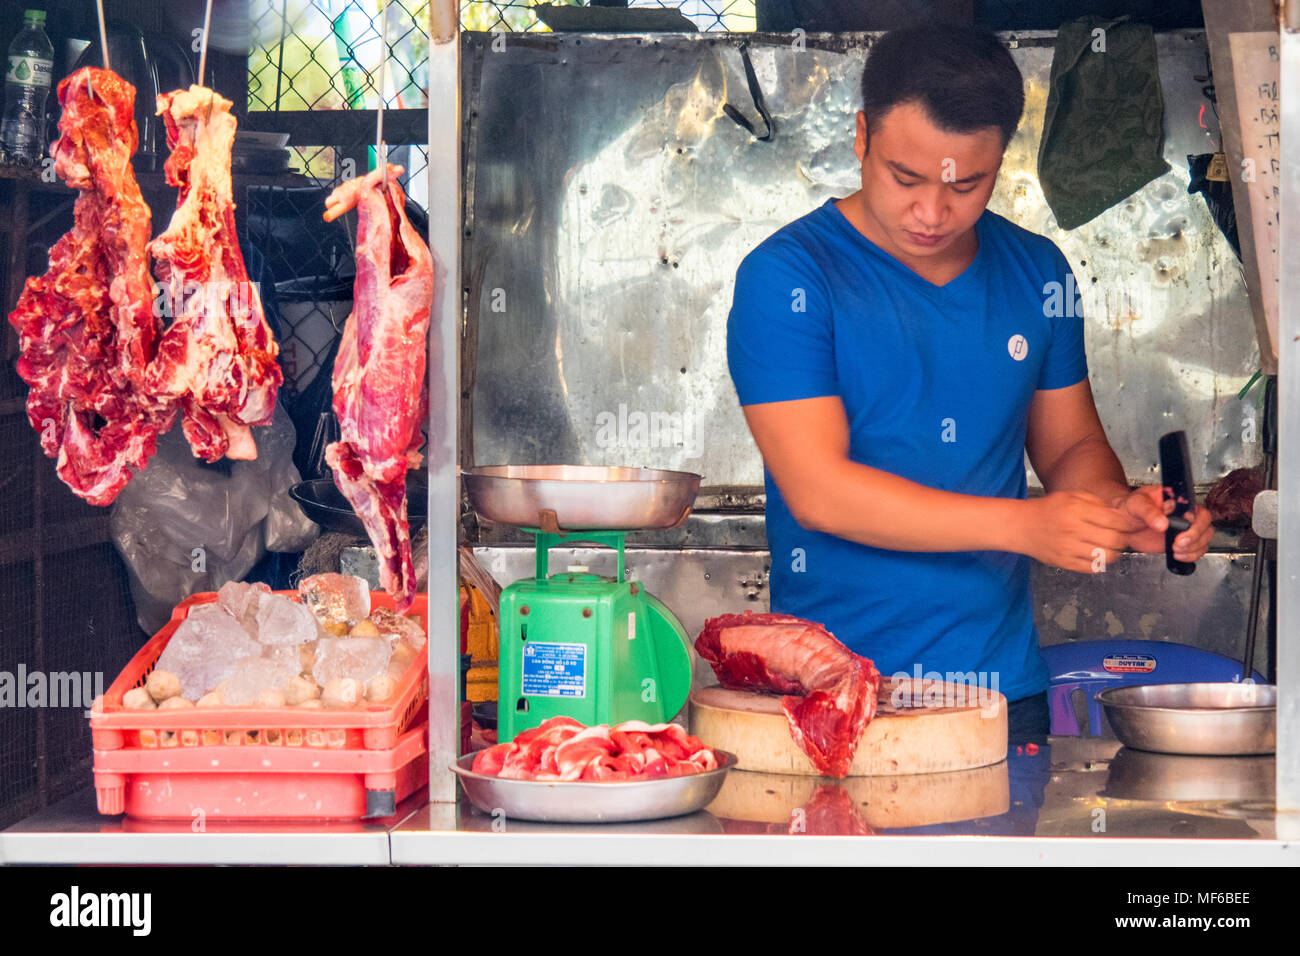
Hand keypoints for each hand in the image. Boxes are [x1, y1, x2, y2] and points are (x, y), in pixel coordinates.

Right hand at [1018, 491, 1134, 572]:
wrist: (1021, 526)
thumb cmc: (1048, 510)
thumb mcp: (1072, 496)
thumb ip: (1097, 503)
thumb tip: (1119, 516)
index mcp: (1076, 510)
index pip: (1115, 520)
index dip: (1127, 524)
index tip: (1128, 525)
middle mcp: (1072, 530)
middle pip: (1114, 540)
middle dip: (1122, 539)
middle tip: (1120, 536)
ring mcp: (1068, 549)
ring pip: (1106, 557)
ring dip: (1113, 552)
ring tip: (1109, 547)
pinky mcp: (1064, 563)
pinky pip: (1092, 568)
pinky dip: (1099, 563)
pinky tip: (1096, 554)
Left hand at [1110, 485, 1213, 560]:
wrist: (1123, 521)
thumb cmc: (1131, 506)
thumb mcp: (1137, 503)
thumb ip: (1149, 512)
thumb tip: (1163, 523)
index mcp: (1179, 502)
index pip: (1199, 511)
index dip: (1195, 522)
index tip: (1182, 528)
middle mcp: (1185, 515)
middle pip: (1205, 527)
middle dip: (1195, 538)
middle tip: (1178, 542)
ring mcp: (1184, 530)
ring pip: (1204, 540)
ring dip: (1193, 548)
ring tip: (1175, 549)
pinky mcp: (1180, 543)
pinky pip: (1196, 551)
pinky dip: (1191, 556)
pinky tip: (1178, 555)